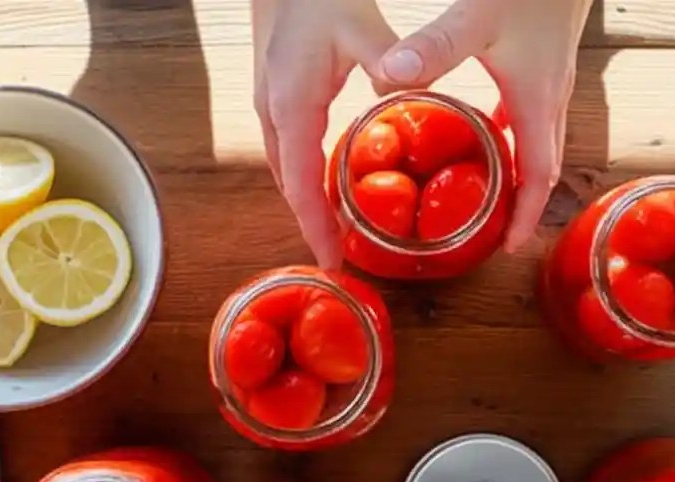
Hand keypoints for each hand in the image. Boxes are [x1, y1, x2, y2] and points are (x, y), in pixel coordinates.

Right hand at [252, 0, 397, 268]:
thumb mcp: (361, 26)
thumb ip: (388, 63)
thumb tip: (405, 93)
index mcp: (292, 106)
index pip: (302, 185)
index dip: (317, 227)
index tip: (334, 262)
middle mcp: (273, 112)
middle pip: (291, 186)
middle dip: (313, 224)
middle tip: (341, 260)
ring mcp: (269, 104)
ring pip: (287, 170)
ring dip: (308, 202)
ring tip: (335, 233)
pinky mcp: (276, 94)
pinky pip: (289, 149)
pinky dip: (306, 176)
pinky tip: (329, 184)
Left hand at [373, 0, 592, 252]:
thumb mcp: (477, 14)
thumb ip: (434, 48)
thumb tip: (387, 79)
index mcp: (537, 101)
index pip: (539, 177)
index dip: (526, 216)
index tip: (511, 248)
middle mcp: (551, 97)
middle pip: (542, 167)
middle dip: (521, 204)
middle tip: (495, 231)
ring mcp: (552, 78)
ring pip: (539, 140)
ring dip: (519, 170)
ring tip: (489, 190)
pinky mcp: (544, 58)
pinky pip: (531, 109)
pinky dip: (513, 130)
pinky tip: (488, 124)